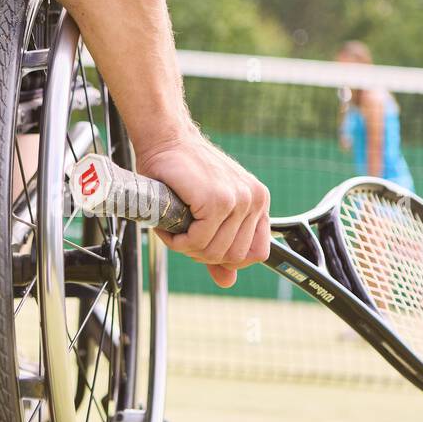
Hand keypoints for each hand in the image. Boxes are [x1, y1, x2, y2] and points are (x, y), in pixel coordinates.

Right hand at [135, 131, 270, 287]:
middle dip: (201, 254)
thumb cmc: (181, 173)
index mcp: (258, 201)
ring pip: (214, 252)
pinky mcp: (218, 200)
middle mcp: (255, 199)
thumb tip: (228, 282)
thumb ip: (219, 246)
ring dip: (185, 247)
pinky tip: (168, 224)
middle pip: (233, 257)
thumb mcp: (206, 212)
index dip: (228, 259)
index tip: (204, 246)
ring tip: (172, 227)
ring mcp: (239, 199)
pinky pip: (198, 241)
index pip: (257, 253)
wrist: (165, 140)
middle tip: (180, 235)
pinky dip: (176, 240)